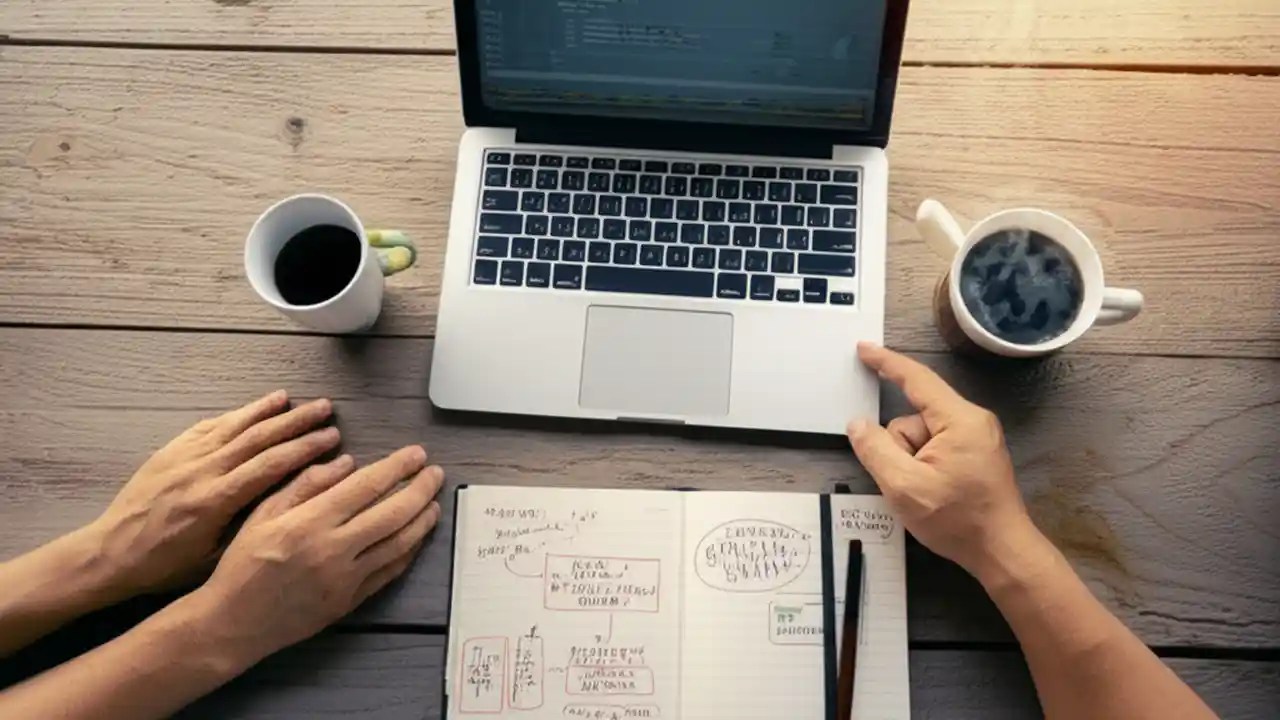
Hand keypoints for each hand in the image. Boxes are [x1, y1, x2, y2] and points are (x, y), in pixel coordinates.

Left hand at [91, 391, 338, 595]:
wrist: (110, 553)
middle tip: (325, 408)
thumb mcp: (213, 558)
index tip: (332, 437)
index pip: (270, 465)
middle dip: (296, 422)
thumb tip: (289, 503)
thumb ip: (250, 527)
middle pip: (258, 438)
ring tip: (295, 399)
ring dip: (267, 410)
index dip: (304, 448)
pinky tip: (252, 408)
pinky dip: (233, 415)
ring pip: (234, 426)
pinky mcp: (169, 452)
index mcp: (216, 500)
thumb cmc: (165, 566)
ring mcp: (184, 457)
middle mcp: (202, 471)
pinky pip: (207, 427)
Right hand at [192, 445, 443, 664]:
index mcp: (309, 522)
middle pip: (393, 514)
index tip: (416, 454)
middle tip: (435, 473)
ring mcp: (346, 579)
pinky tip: (416, 537)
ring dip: (422, 520)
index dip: (397, 467)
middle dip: (421, 489)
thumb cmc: (243, 563)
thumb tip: (348, 462)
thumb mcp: (264, 513)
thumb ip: (306, 484)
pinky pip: (390, 572)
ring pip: (399, 544)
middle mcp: (333, 549)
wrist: (234, 622)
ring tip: (433, 502)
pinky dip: (409, 552)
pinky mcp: (350, 601)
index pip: (367, 486)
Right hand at [846, 343, 1034, 576]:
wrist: (1002, 552)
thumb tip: (857, 425)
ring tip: (926, 495)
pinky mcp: (975, 455)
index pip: (916, 380)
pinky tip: (933, 494)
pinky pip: (934, 448)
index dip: (887, 363)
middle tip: (910, 485)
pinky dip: (923, 468)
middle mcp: (972, 420)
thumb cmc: (958, 520)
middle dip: (899, 449)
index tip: (863, 349)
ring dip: (911, 463)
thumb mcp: (905, 487)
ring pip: (920, 438)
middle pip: (913, 419)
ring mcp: (976, 438)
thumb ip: (876, 450)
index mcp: (959, 420)